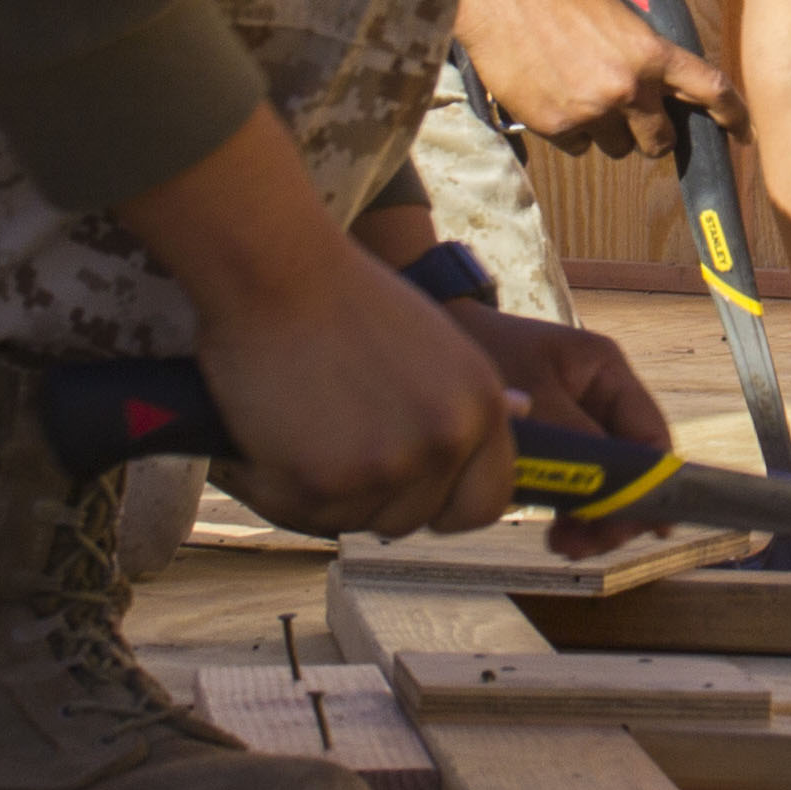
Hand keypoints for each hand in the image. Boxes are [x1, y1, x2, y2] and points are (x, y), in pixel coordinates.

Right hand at [128, 108, 514, 540]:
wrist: (275, 268)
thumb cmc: (346, 300)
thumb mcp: (439, 344)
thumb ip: (469, 395)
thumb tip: (522, 412)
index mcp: (484, 407)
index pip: (485, 504)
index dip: (444, 502)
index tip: (411, 486)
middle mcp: (446, 441)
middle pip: (414, 520)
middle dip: (377, 496)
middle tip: (335, 440)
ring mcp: (387, 467)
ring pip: (357, 521)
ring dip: (326, 491)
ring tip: (300, 424)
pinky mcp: (323, 484)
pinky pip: (302, 517)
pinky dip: (276, 486)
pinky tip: (268, 431)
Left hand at [445, 304, 683, 554]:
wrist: (434, 336)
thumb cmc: (484, 350)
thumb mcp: (532, 393)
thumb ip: (575, 438)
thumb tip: (612, 488)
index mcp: (607, 372)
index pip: (650, 437)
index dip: (654, 486)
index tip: (640, 529)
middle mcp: (601, 398)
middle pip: (631, 468)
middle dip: (616, 512)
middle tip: (584, 545)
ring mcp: (579, 423)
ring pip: (605, 483)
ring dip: (592, 520)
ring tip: (564, 544)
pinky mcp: (555, 444)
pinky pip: (575, 485)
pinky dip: (569, 512)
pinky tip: (555, 533)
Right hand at [458, 0, 742, 156]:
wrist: (500, 0)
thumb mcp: (616, 17)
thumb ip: (642, 53)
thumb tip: (661, 86)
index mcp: (650, 52)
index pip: (709, 88)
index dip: (733, 115)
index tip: (744, 130)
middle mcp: (628, 88)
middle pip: (659, 139)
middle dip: (651, 133)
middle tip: (633, 116)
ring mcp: (592, 111)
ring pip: (616, 146)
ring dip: (607, 130)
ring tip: (580, 92)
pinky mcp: (558, 128)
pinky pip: (579, 147)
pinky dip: (572, 131)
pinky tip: (555, 97)